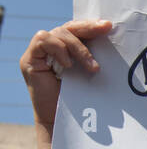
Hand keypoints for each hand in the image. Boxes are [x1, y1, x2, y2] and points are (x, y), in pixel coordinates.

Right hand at [19, 20, 112, 148]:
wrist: (62, 123)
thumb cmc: (79, 101)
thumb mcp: (90, 74)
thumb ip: (94, 57)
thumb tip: (115, 40)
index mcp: (67, 48)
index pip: (78, 29)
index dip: (92, 25)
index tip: (109, 26)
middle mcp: (52, 46)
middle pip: (69, 27)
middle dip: (89, 28)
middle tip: (105, 29)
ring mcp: (39, 52)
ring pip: (59, 32)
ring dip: (78, 48)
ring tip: (92, 68)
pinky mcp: (30, 59)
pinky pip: (43, 40)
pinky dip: (58, 49)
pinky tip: (68, 65)